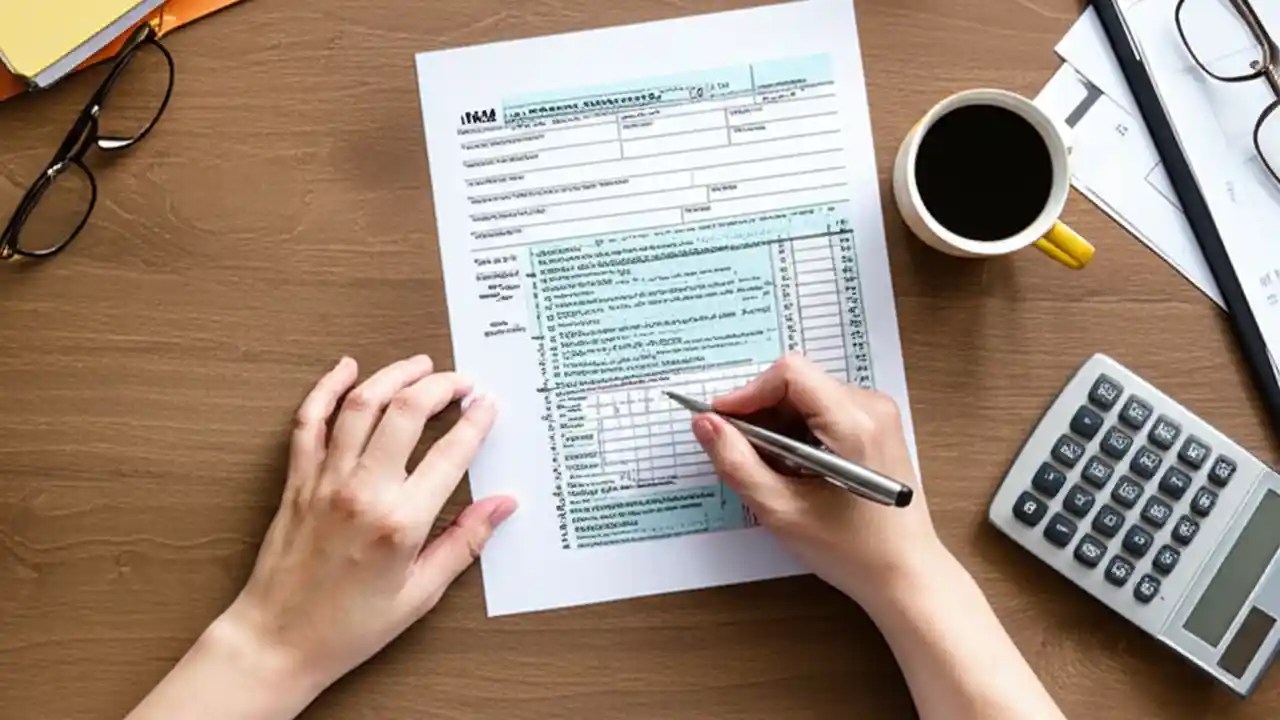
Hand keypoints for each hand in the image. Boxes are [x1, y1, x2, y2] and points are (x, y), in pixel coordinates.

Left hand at [211, 355, 514, 699]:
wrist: (277, 641)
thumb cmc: (348, 627)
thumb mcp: (420, 593)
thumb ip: (465, 542)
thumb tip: (503, 505)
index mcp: (401, 522)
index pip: (450, 453)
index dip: (475, 422)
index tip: (488, 407)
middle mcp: (363, 491)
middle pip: (406, 412)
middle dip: (440, 386)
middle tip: (461, 382)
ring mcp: (325, 480)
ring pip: (360, 404)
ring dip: (393, 375)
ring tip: (419, 365)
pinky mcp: (297, 480)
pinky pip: (310, 420)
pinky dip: (326, 387)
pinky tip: (346, 368)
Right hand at [691, 354, 942, 609]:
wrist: (904, 574)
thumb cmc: (851, 550)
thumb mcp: (782, 510)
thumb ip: (737, 462)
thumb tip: (705, 423)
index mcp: (854, 422)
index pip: (789, 374)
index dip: (748, 393)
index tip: (720, 423)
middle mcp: (871, 406)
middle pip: (796, 383)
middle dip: (760, 413)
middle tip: (742, 454)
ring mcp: (877, 414)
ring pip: (806, 397)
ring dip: (778, 426)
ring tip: (773, 469)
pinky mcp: (876, 426)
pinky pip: (823, 411)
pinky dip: (798, 433)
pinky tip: (795, 469)